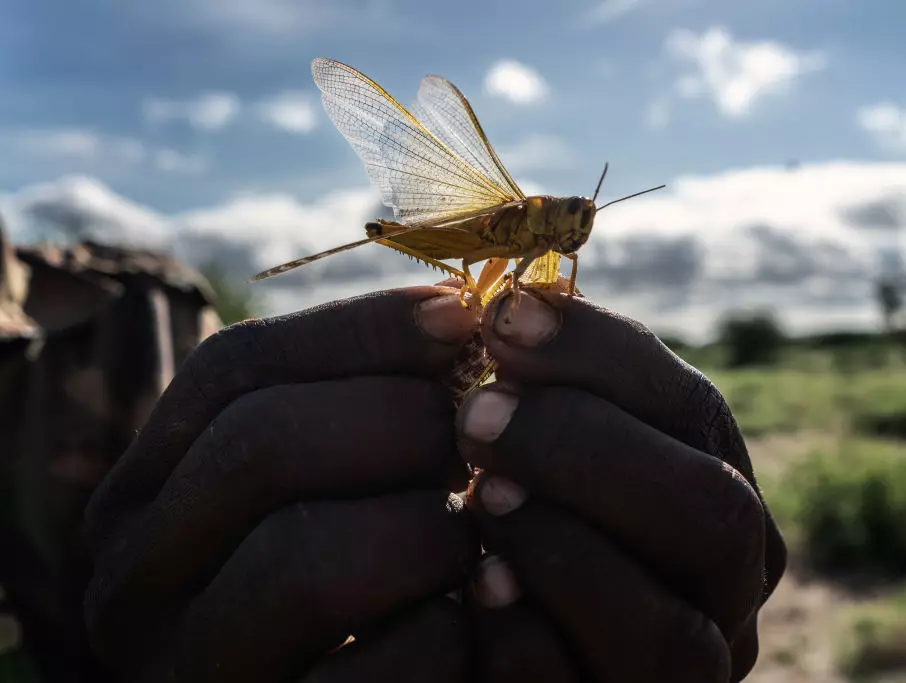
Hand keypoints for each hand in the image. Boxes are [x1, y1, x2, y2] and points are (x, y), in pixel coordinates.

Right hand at [82, 285, 481, 682]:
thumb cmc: (354, 574)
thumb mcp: (327, 476)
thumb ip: (357, 399)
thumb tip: (452, 313)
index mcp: (143, 496)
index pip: (232, 368)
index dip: (359, 330)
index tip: (462, 317)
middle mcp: (133, 583)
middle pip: (258, 445)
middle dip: (399, 423)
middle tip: (475, 441)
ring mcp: (190, 673)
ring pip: (304, 559)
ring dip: (427, 531)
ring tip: (471, 533)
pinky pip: (371, 674)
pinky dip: (446, 635)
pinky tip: (466, 619)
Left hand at [457, 283, 786, 682]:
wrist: (494, 645)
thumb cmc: (518, 520)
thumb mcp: (547, 445)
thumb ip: (552, 389)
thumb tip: (515, 299)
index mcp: (716, 490)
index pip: (693, 411)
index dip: (601, 357)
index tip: (503, 319)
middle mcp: (727, 585)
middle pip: (713, 514)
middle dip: (587, 450)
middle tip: (477, 417)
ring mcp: (688, 670)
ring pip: (666, 628)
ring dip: (559, 547)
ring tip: (476, 498)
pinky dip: (523, 638)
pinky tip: (470, 592)